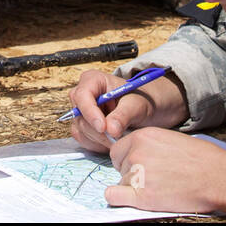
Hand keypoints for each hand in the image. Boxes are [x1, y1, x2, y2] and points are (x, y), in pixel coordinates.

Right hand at [67, 68, 187, 152]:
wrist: (145, 110)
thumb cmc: (141, 100)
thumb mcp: (136, 105)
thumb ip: (123, 115)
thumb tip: (110, 130)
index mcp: (93, 80)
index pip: (82, 96)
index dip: (90, 112)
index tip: (103, 128)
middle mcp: (83, 95)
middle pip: (80, 115)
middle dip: (97, 130)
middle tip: (117, 138)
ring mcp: (81, 112)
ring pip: (81, 129)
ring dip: (99, 139)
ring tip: (118, 138)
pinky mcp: (83, 126)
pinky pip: (83, 139)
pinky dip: (97, 144)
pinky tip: (111, 141)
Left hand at [106, 127, 225, 219]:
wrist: (217, 176)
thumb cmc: (201, 158)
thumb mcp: (170, 139)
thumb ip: (149, 144)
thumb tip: (135, 152)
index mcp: (143, 136)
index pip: (118, 149)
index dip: (127, 158)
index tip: (138, 164)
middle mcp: (136, 153)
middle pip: (119, 166)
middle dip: (130, 172)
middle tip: (153, 177)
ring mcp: (137, 174)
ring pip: (121, 182)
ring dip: (133, 186)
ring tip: (158, 186)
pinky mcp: (143, 196)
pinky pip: (114, 196)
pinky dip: (117, 197)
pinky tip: (129, 198)